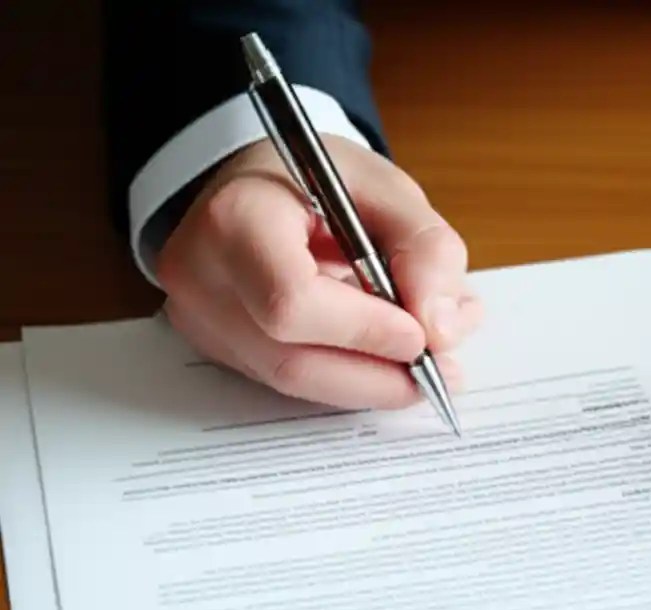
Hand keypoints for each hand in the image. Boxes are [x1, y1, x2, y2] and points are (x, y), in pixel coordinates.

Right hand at [157, 135, 481, 408]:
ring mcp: (202, 319)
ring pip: (293, 382)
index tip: (422, 336)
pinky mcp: (219, 348)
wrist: (257, 185)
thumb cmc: (317, 180)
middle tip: (443, 370)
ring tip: (428, 367)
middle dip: (378, 375)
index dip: (365, 331)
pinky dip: (348, 378)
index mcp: (237, 217)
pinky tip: (387, 361)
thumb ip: (425, 248)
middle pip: (292, 359)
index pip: (293, 300)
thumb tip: (443, 328)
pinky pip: (289, 381)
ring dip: (371, 385)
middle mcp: (203, 276)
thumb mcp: (385, 187)